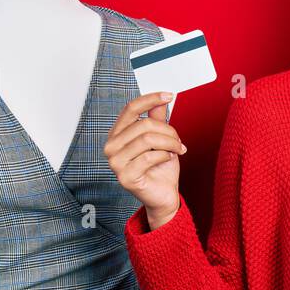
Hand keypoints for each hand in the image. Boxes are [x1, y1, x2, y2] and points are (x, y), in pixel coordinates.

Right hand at [105, 92, 186, 229]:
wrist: (164, 194)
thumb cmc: (160, 168)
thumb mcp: (161, 139)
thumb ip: (157, 119)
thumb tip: (161, 100)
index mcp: (117, 134)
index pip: (130, 109)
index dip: (150, 99)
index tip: (168, 95)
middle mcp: (111, 147)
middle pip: (144, 125)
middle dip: (168, 131)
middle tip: (179, 141)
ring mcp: (115, 163)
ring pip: (148, 140)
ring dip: (169, 143)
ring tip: (177, 150)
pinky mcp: (125, 177)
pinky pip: (150, 157)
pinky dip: (165, 156)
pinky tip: (168, 159)